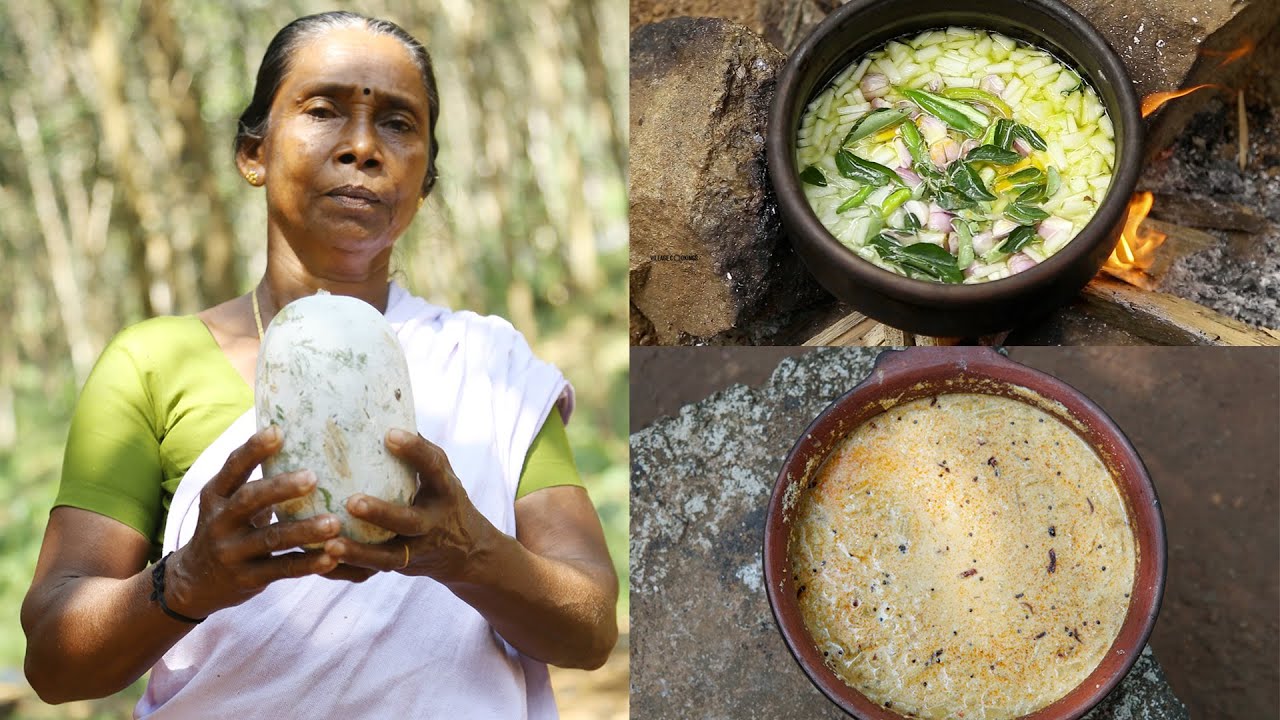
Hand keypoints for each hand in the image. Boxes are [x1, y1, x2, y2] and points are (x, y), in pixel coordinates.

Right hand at [164, 426, 343, 618]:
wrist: (193, 583)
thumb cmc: (226, 529)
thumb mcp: (226, 503)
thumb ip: (252, 481)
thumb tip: (289, 436)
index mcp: (216, 496)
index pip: (233, 468)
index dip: (253, 449)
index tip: (277, 431)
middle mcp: (220, 522)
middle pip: (250, 500)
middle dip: (281, 488)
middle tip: (313, 477)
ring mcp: (232, 552)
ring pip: (271, 538)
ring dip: (304, 530)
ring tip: (334, 524)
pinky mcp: (246, 578)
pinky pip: (281, 569)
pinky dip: (308, 564)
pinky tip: (332, 557)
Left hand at [322, 429, 488, 582]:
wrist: (468, 551)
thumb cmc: (442, 498)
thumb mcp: (440, 475)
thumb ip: (417, 451)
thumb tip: (383, 406)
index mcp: (443, 489)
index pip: (433, 466)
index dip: (414, 450)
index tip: (390, 433)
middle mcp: (433, 521)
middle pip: (409, 521)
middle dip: (382, 513)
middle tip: (351, 501)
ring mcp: (419, 550)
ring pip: (389, 557)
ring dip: (359, 552)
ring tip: (329, 543)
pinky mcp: (403, 568)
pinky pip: (372, 573)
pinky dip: (348, 570)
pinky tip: (321, 563)